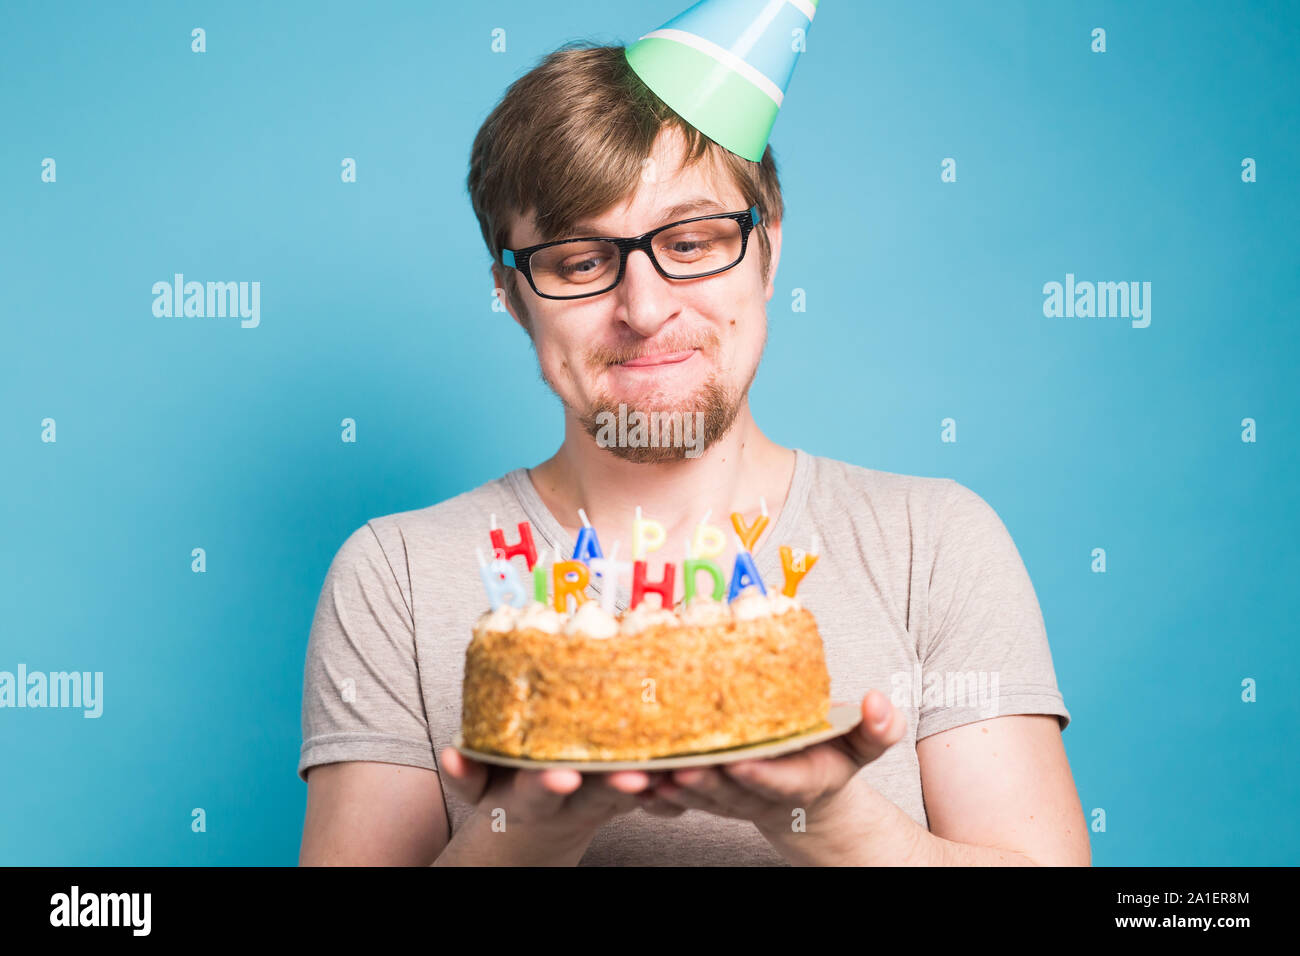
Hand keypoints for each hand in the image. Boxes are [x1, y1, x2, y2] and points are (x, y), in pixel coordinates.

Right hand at [441, 746, 665, 842]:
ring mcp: (602, 800)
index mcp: (532, 799)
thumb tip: (449, 753)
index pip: (537, 793)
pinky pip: (653, 792)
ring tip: (668, 772)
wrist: (539, 826)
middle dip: (610, 787)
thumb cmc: (508, 789)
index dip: (547, 785)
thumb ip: (465, 773)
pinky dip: (670, 783)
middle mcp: (571, 802)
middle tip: (630, 779)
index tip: (560, 777)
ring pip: (629, 795)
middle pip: (593, 798)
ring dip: (649, 784)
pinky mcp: (628, 794)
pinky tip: (688, 766)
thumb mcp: (480, 788)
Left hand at [639, 690, 905, 830]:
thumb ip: (877, 728)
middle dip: (704, 782)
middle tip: (680, 768)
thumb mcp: (862, 743)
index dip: (760, 775)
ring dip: (670, 787)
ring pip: (697, 795)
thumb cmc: (833, 755)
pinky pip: (676, 794)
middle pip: (729, 792)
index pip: (780, 781)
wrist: (809, 790)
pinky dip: (653, 788)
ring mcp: (731, 796)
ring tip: (645, 772)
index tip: (741, 763)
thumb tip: (880, 702)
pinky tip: (629, 774)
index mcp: (801, 780)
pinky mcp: (707, 792)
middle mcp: (760, 793)